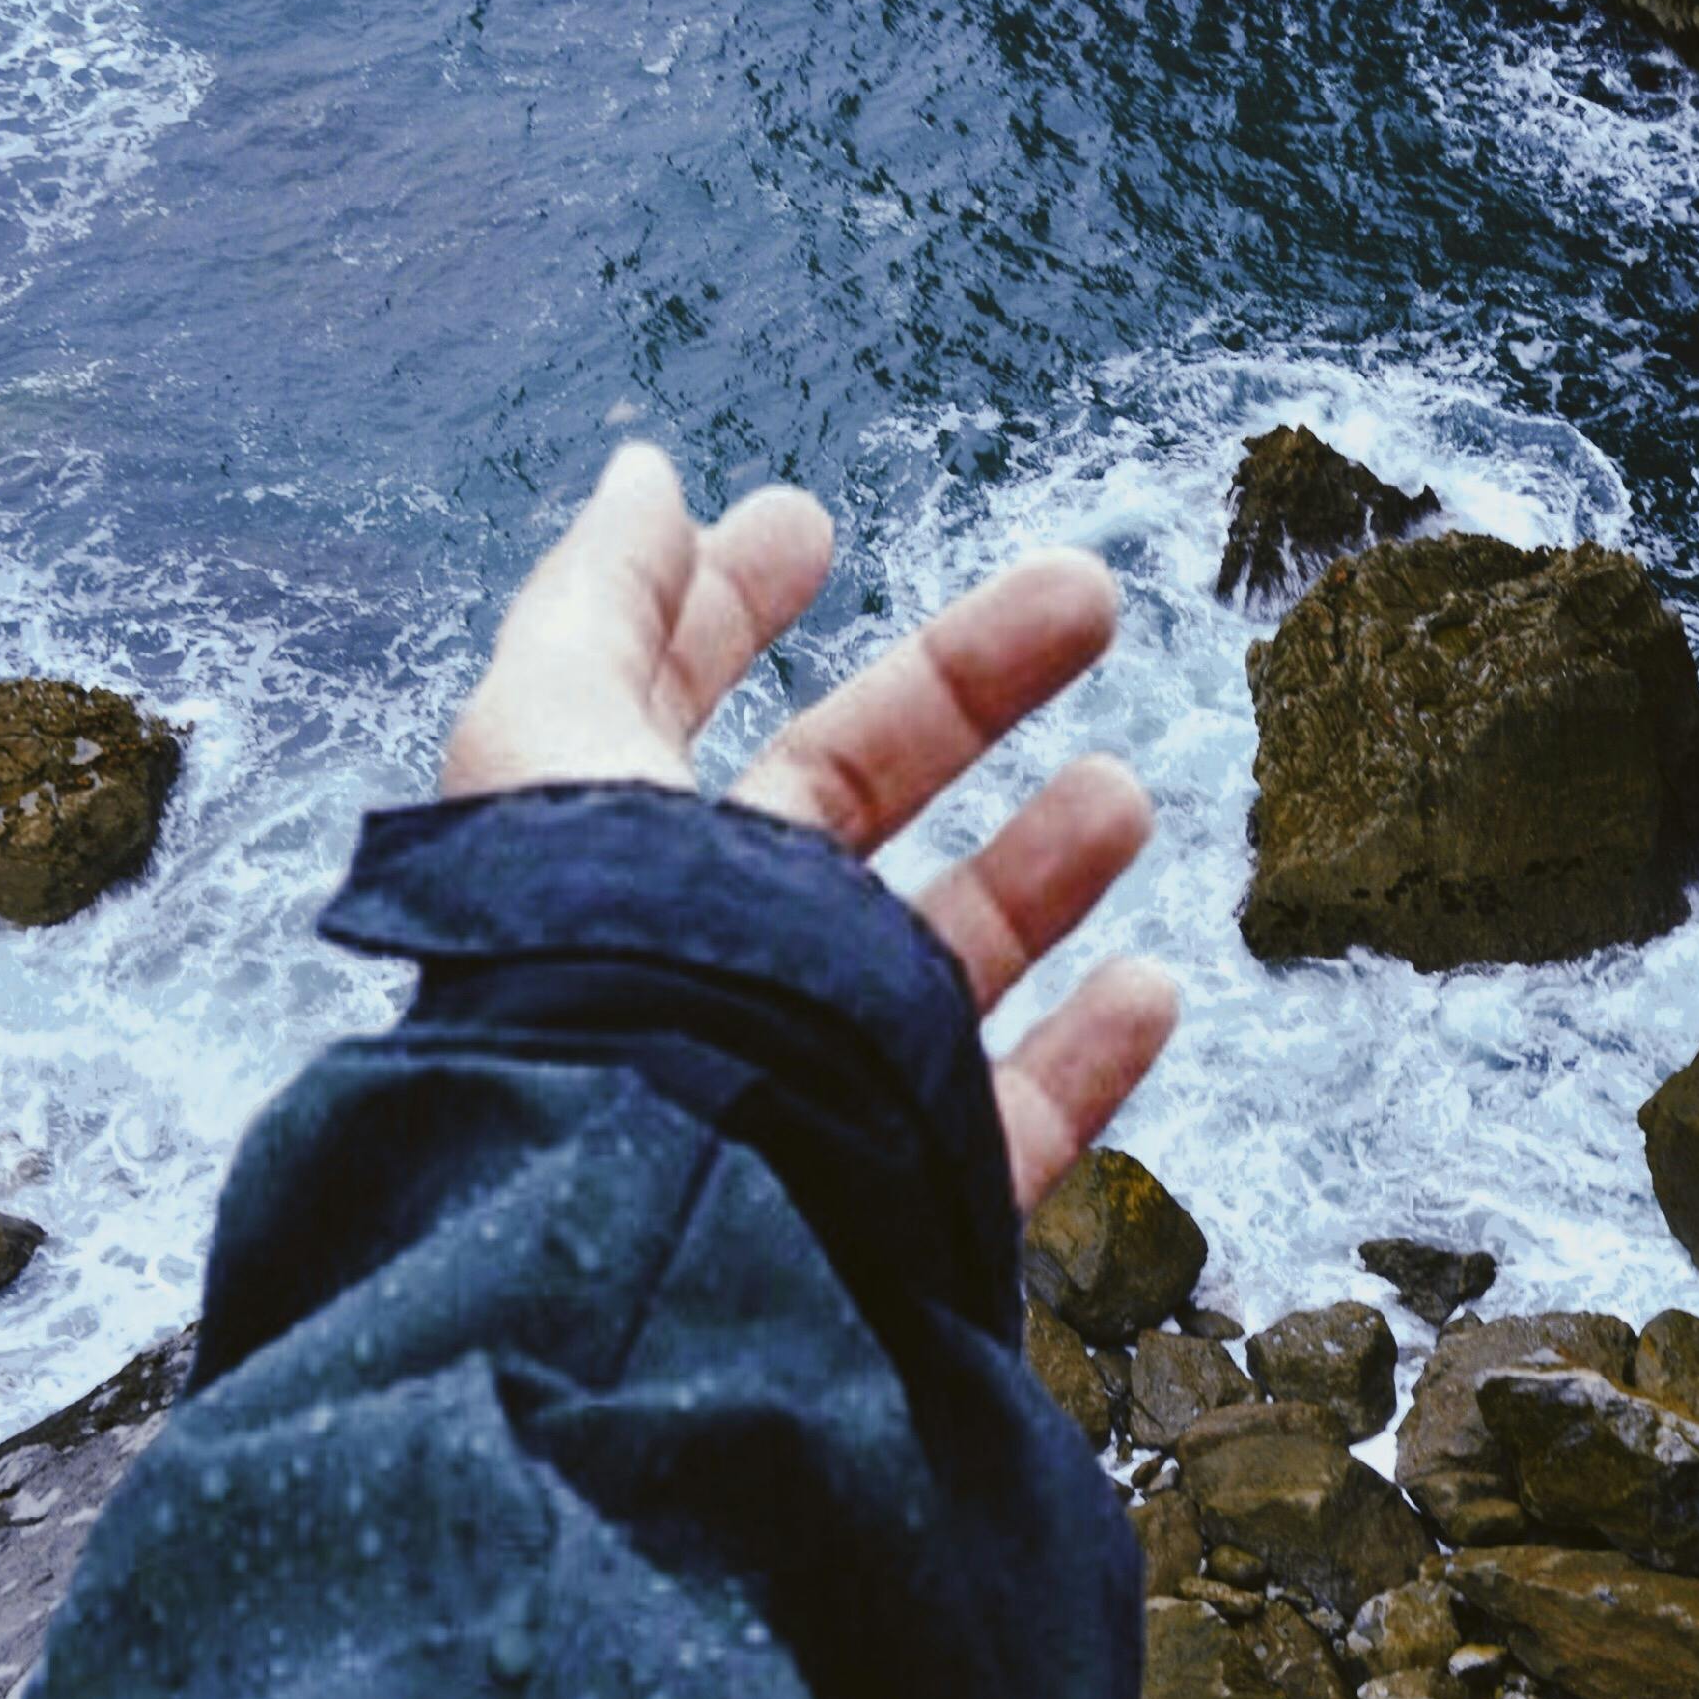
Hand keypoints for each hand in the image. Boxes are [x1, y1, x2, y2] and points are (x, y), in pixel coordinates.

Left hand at [442, 441, 1176, 1212]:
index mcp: (609, 859)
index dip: (727, 607)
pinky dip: (1090, 1057)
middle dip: (958, 684)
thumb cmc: (593, 969)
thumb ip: (598, 600)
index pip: (669, 704)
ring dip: (1037, 862)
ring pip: (941, 957)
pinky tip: (1148, 982)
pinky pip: (1014, 1131)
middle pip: (845, 798)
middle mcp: (704, 966)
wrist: (656, 1219)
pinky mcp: (899, 1202)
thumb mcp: (550, 739)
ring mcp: (808, 1086)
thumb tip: (643, 479)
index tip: (807, 520)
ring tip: (1119, 789)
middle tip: (1080, 592)